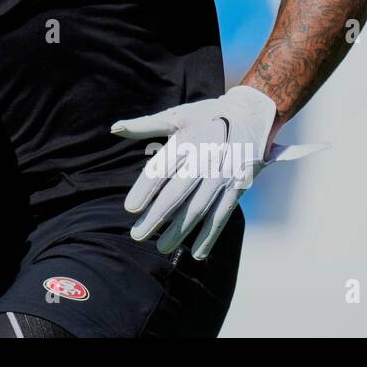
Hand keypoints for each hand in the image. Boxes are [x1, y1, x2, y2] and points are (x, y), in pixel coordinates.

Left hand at [111, 85, 328, 259]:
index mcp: (187, 140)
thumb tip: (114, 129)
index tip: (130, 208)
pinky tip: (197, 253)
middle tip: (137, 235)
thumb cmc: (207, 115)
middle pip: (177, 193)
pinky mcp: (238, 187)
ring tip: (161, 247)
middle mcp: (205, 159)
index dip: (145, 189)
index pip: (161, 168)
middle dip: (157, 216)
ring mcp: (223, 175)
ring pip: (199, 208)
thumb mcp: (177, 115)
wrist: (252, 113)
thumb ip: (145, 126)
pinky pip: (222, 214)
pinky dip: (210, 235)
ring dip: (180, 230)